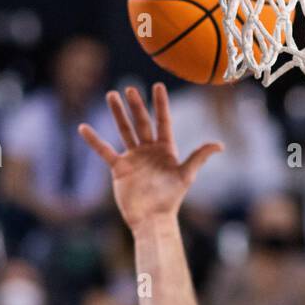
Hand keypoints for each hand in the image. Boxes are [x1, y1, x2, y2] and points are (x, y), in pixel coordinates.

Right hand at [77, 83, 222, 232]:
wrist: (152, 218)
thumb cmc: (171, 199)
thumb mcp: (187, 175)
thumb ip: (199, 156)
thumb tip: (220, 145)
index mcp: (166, 149)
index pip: (163, 121)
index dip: (160, 104)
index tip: (157, 86)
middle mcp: (149, 150)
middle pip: (142, 122)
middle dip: (136, 105)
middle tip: (130, 88)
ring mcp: (134, 157)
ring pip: (125, 130)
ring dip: (118, 114)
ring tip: (111, 95)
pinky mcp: (119, 168)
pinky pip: (104, 151)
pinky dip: (94, 140)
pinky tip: (84, 128)